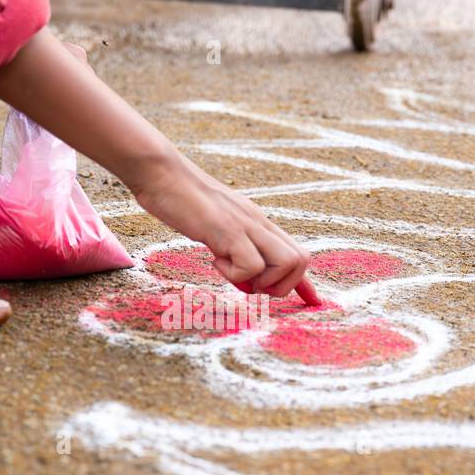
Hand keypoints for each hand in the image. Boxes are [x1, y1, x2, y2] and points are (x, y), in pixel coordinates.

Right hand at [135, 153, 315, 299]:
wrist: (162, 173)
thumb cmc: (181, 198)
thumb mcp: (215, 224)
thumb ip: (231, 246)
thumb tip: (242, 276)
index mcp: (257, 221)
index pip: (294, 252)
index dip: (304, 283)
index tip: (313, 301)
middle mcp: (258, 222)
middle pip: (301, 260)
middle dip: (281, 286)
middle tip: (247, 284)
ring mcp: (246, 225)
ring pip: (286, 263)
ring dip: (261, 282)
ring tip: (230, 272)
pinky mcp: (228, 230)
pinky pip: (250, 266)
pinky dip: (234, 275)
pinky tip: (213, 258)